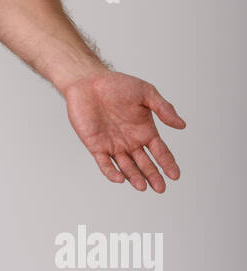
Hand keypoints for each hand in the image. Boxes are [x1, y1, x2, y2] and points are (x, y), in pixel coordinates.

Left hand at [62, 70, 185, 191]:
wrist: (88, 81)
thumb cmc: (117, 85)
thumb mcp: (145, 93)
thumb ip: (163, 108)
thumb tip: (182, 125)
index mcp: (145, 131)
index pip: (160, 152)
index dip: (168, 164)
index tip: (175, 176)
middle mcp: (131, 141)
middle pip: (145, 164)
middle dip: (153, 176)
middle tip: (160, 188)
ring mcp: (113, 145)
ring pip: (126, 166)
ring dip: (134, 177)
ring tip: (142, 186)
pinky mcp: (96, 146)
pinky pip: (104, 163)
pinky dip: (111, 172)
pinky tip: (119, 178)